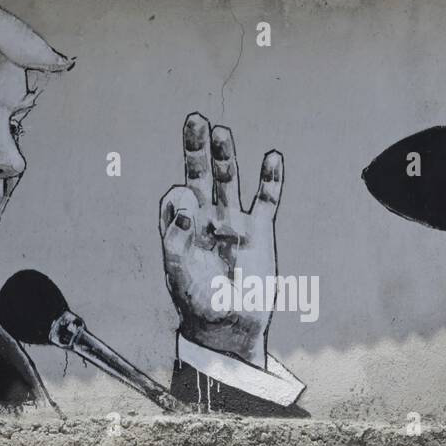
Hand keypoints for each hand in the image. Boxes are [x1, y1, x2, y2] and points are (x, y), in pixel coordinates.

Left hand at [160, 113, 283, 368]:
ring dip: (225, 157)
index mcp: (182, 227)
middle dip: (196, 148)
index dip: (179, 196)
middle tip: (195, 119)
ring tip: (220, 132)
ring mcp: (234, 221)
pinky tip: (272, 157)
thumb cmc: (198, 303)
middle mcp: (206, 218)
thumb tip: (186, 204)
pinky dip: (270, 179)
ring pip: (230, 181)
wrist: (229, 327)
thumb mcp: (177, 273)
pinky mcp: (260, 231)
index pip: (176, 198)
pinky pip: (267, 200)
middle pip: (200, 175)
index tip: (188, 209)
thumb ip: (174, 238)